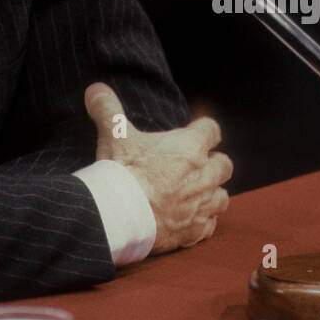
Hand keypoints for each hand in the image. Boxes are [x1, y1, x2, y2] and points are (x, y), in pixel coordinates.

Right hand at [84, 83, 231, 254]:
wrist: (121, 216)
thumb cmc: (123, 170)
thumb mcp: (114, 133)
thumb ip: (108, 108)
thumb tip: (95, 89)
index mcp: (190, 147)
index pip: (211, 129)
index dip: (203, 130)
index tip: (194, 132)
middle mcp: (204, 174)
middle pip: (224, 164)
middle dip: (213, 163)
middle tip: (195, 165)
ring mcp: (202, 204)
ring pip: (222, 196)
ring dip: (212, 193)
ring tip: (196, 193)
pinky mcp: (195, 230)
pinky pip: (210, 225)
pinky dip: (202, 221)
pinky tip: (189, 219)